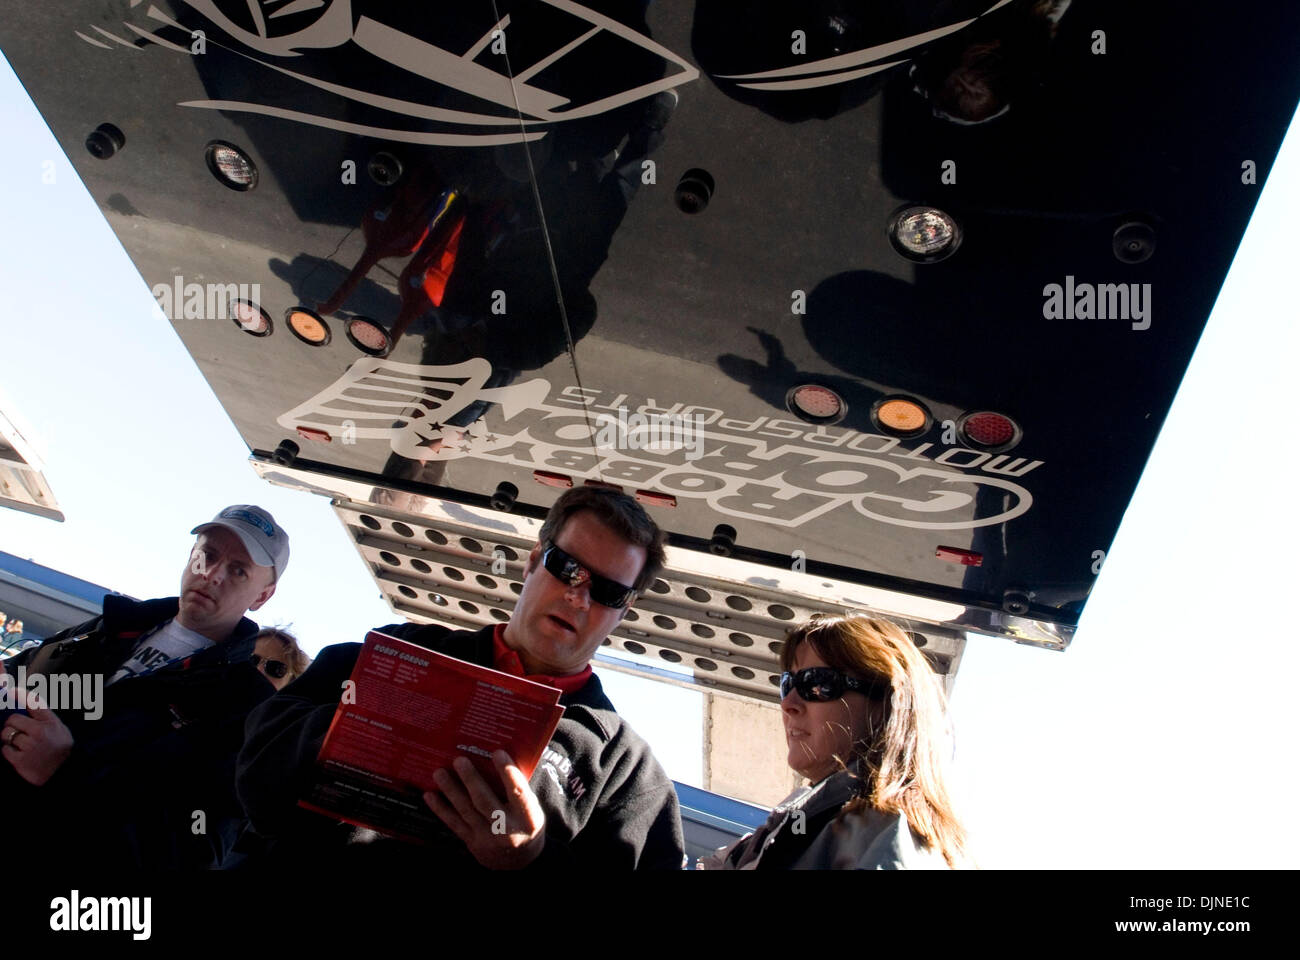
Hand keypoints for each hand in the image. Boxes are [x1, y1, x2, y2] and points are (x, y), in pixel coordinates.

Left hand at [2, 691, 73, 785]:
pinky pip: (4, 749)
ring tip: (17, 742)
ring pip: (6, 734)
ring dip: (8, 738)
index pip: (33, 702)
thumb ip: (43, 715)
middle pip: (12, 719)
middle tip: (16, 729)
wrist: (61, 772)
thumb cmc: (58, 747)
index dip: (20, 694)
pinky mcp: (20, 760)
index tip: (11, 690)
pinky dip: (8, 750)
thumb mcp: (59, 727)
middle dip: (11, 724)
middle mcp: (39, 732)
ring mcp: (29, 746)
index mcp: (49, 722)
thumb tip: (25, 701)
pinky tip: (17, 753)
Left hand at [424, 751, 545, 868]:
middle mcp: (507, 829)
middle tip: (459, 760)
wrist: (520, 862)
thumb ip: (518, 789)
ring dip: (451, 790)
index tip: (497, 752)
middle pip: (485, 802)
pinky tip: (430, 795)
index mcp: (528, 818)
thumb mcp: (532, 809)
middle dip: (471, 780)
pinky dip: (440, 808)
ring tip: (439, 773)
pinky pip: (454, 823)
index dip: (507, 772)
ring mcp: (487, 838)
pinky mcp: (472, 843)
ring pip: (466, 811)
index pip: (518, 792)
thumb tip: (498, 757)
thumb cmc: (525, 824)